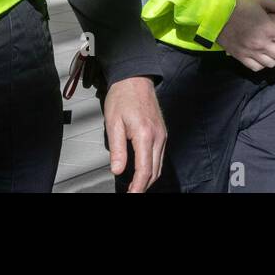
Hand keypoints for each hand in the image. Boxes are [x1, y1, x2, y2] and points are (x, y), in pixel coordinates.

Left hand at [104, 76, 165, 192]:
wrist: (134, 79)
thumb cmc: (122, 96)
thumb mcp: (113, 123)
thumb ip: (117, 149)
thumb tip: (118, 170)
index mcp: (145, 134)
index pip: (145, 170)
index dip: (138, 187)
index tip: (132, 195)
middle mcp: (157, 136)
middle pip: (154, 171)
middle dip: (144, 186)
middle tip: (131, 194)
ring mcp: (162, 134)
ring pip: (159, 165)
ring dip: (148, 178)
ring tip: (135, 187)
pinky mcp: (161, 132)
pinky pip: (159, 155)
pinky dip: (152, 167)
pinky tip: (142, 171)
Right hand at [217, 0, 274, 71]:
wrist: (217, 15)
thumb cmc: (240, 6)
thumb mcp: (261, 1)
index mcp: (269, 29)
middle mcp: (262, 44)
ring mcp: (251, 53)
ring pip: (271, 64)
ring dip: (274, 57)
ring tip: (271, 50)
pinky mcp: (241, 57)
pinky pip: (257, 68)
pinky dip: (261, 64)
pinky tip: (260, 56)